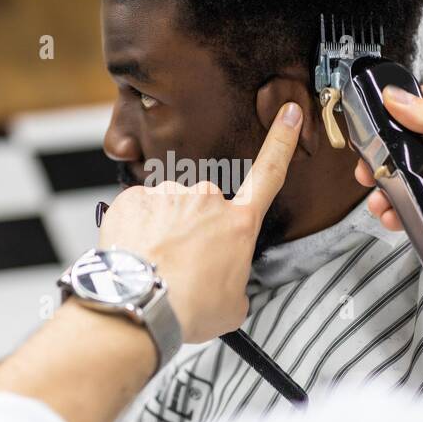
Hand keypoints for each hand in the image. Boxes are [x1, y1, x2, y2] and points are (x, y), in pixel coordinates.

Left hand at [98, 103, 301, 341]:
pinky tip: (137, 255)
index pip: (269, 172)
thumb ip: (235, 282)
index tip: (289, 113)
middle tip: (183, 266)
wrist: (141, 304)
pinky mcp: (134, 198)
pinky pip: (139, 211)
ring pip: (169, 209)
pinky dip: (137, 230)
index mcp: (238, 223)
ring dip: (164, 230)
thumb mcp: (233, 305)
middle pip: (204, 207)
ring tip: (156, 265)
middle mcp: (206, 200)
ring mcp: (168, 195)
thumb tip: (225, 281)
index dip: (282, 140)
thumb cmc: (187, 308)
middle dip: (194, 230)